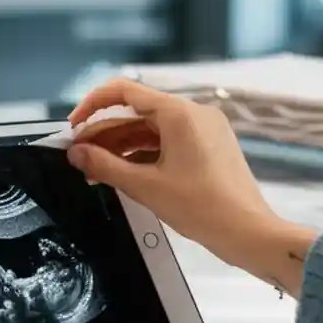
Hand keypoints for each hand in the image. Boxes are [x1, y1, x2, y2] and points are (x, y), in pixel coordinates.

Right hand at [67, 79, 315, 291]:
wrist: (248, 231)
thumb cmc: (201, 207)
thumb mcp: (146, 186)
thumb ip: (105, 166)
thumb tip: (76, 153)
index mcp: (179, 112)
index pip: (125, 91)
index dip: (93, 104)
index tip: (74, 127)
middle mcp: (193, 113)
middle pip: (138, 113)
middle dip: (105, 134)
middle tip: (79, 157)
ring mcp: (204, 129)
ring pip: (152, 129)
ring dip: (123, 147)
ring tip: (95, 170)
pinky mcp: (209, 146)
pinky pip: (169, 142)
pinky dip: (145, 154)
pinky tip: (124, 173)